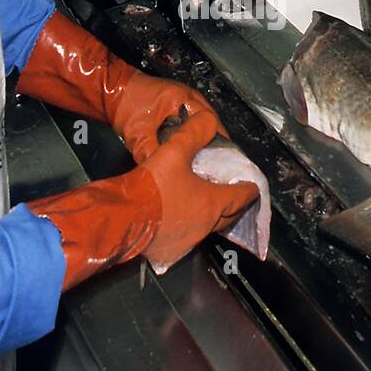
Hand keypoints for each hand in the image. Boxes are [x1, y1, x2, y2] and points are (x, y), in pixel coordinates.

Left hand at [112, 71, 226, 162]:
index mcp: (183, 99)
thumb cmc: (126, 104)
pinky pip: (194, 120)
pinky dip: (195, 133)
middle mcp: (189, 96)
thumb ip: (152, 155)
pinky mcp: (179, 103)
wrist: (113, 92)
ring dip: (205, 138)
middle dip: (214, 142)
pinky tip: (192, 148)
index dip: (217, 142)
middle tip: (216, 162)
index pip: (210, 122)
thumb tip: (164, 176)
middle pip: (212, 122)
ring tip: (207, 158)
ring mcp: (185, 98)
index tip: (221, 159)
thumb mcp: (138, 136)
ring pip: (203, 122)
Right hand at [138, 109, 258, 270]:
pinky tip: (176, 215)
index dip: (248, 188)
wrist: (118, 219)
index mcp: (211, 204)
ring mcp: (187, 242)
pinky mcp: (169, 250)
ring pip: (206, 226)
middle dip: (232, 203)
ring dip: (208, 214)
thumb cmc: (151, 188)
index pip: (241, 196)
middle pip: (227, 216)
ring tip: (202, 199)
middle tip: (231, 191)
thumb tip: (208, 120)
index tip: (252, 184)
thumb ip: (194, 134)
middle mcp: (204, 227)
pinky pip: (186, 236)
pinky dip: (188, 225)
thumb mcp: (173, 152)